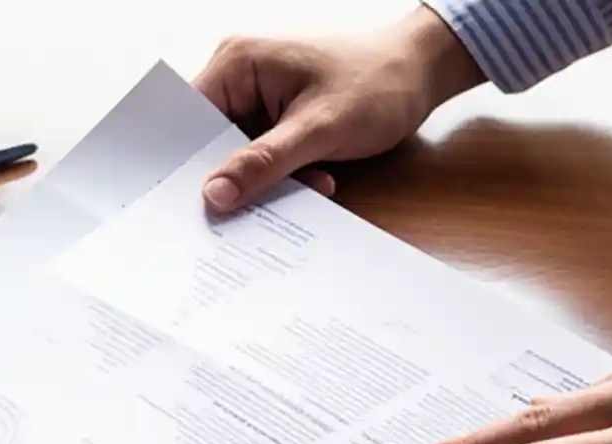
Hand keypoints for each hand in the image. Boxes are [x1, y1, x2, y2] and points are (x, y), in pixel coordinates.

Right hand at [193, 6, 484, 212]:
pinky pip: (263, 154)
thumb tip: (213, 196)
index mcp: (237, 62)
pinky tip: (315, 180)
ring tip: (307, 184)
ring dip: (268, 179)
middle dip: (235, 176)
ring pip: (239, 153)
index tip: (196, 205)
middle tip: (247, 212)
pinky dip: (284, 174)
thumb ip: (263, 164)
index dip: (188, 163)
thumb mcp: (318, 130)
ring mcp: (258, 95)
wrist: (423, 73)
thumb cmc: (377, 85)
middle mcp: (240, 74)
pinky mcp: (277, 115)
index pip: (188, 120)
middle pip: (211, 140)